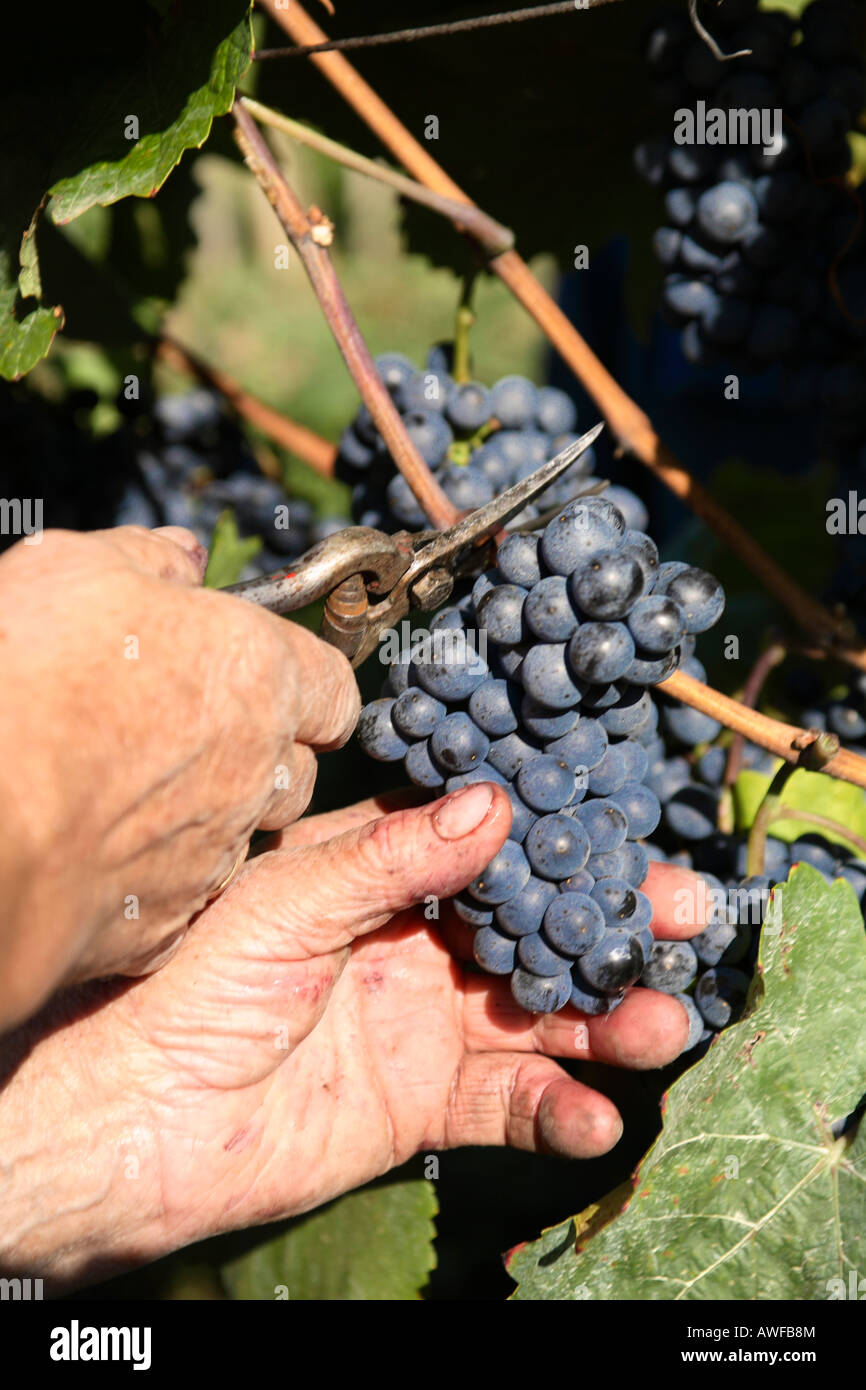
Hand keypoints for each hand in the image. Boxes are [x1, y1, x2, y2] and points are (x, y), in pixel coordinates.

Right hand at [0, 525, 358, 1029]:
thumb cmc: (26, 681)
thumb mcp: (76, 569)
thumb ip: (148, 559)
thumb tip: (182, 557)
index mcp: (258, 673)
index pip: (335, 687)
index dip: (304, 681)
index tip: (266, 676)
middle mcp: (258, 769)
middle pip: (296, 766)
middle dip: (262, 750)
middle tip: (186, 726)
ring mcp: (216, 852)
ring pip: (243, 832)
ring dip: (211, 810)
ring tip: (135, 787)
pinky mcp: (166, 920)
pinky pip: (180, 892)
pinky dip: (155, 870)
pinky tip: (98, 845)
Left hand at [0, 783, 709, 1289]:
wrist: (146, 1115)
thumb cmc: (192, 986)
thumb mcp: (290, 901)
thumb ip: (391, 857)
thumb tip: (491, 806)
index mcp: (385, 872)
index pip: (494, 845)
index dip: (566, 842)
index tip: (634, 841)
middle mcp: (419, 940)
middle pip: (537, 927)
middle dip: (611, 926)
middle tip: (684, 923)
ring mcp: (429, 1019)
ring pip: (540, 1014)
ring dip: (605, 1020)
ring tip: (660, 1027)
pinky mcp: (428, 1098)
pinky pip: (509, 1101)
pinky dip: (557, 1110)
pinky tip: (591, 1117)